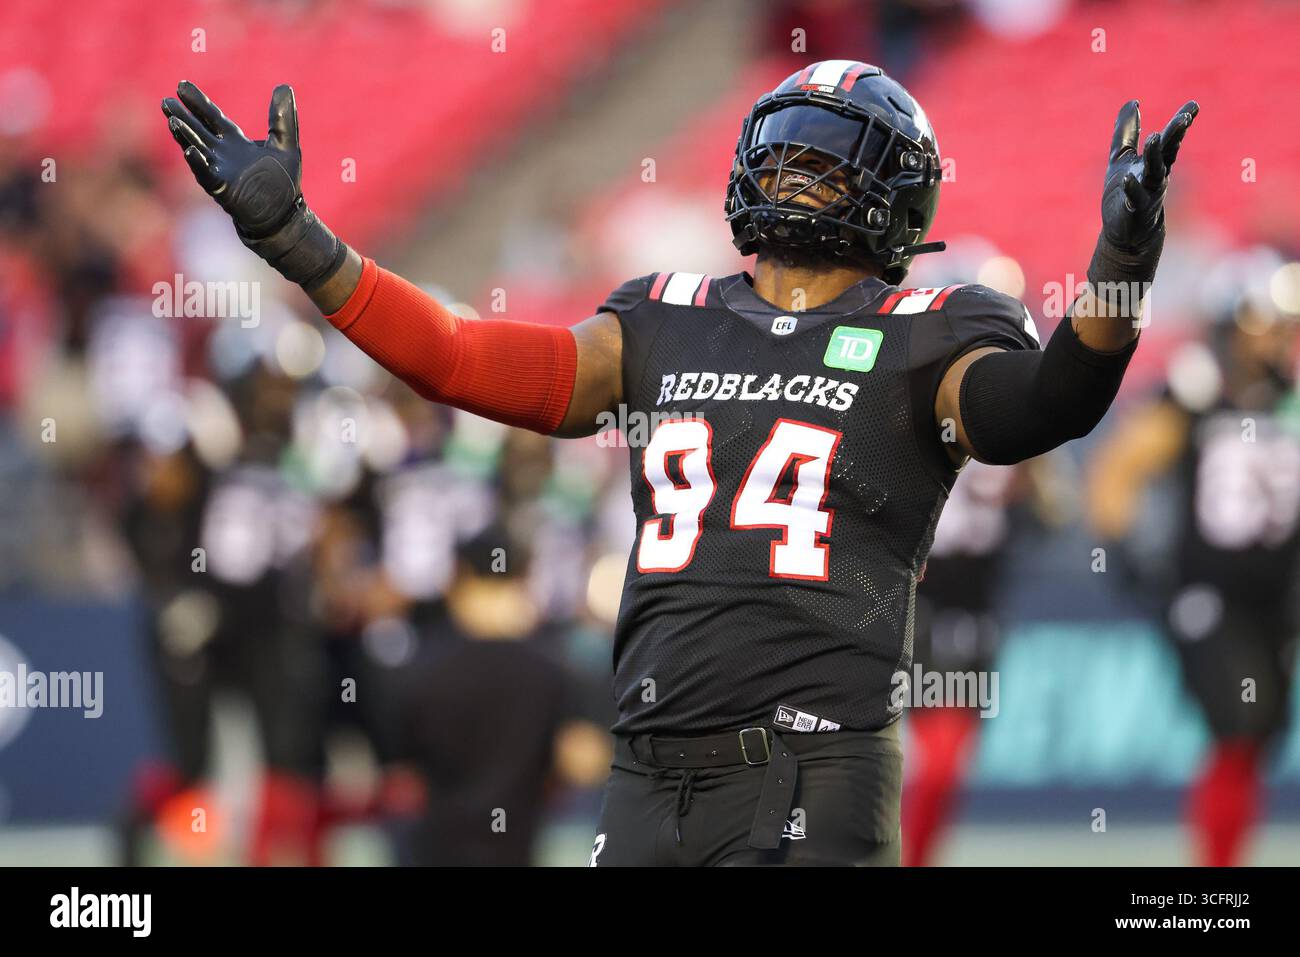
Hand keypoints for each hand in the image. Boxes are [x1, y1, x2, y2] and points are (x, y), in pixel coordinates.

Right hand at [162, 81, 301, 237]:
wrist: (284, 214)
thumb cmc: (283, 182)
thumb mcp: (287, 144)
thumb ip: (283, 118)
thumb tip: (283, 86)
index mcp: (235, 141)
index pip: (212, 116)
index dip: (197, 102)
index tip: (181, 85)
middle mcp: (222, 154)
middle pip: (198, 130)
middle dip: (182, 116)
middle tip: (166, 101)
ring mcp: (219, 170)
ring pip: (196, 149)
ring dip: (185, 136)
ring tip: (172, 120)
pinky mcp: (222, 188)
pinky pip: (206, 174)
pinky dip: (197, 163)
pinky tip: (189, 151)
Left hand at [1099, 99, 1198, 251]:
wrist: (1125, 232)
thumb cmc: (1126, 192)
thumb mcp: (1122, 158)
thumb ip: (1127, 132)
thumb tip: (1132, 102)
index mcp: (1156, 163)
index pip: (1170, 140)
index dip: (1181, 123)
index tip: (1194, 105)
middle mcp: (1156, 176)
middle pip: (1167, 152)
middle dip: (1175, 135)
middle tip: (1184, 118)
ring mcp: (1148, 193)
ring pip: (1155, 172)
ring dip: (1154, 155)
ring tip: (1153, 138)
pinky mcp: (1134, 210)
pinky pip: (1134, 197)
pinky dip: (1131, 187)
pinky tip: (1127, 177)